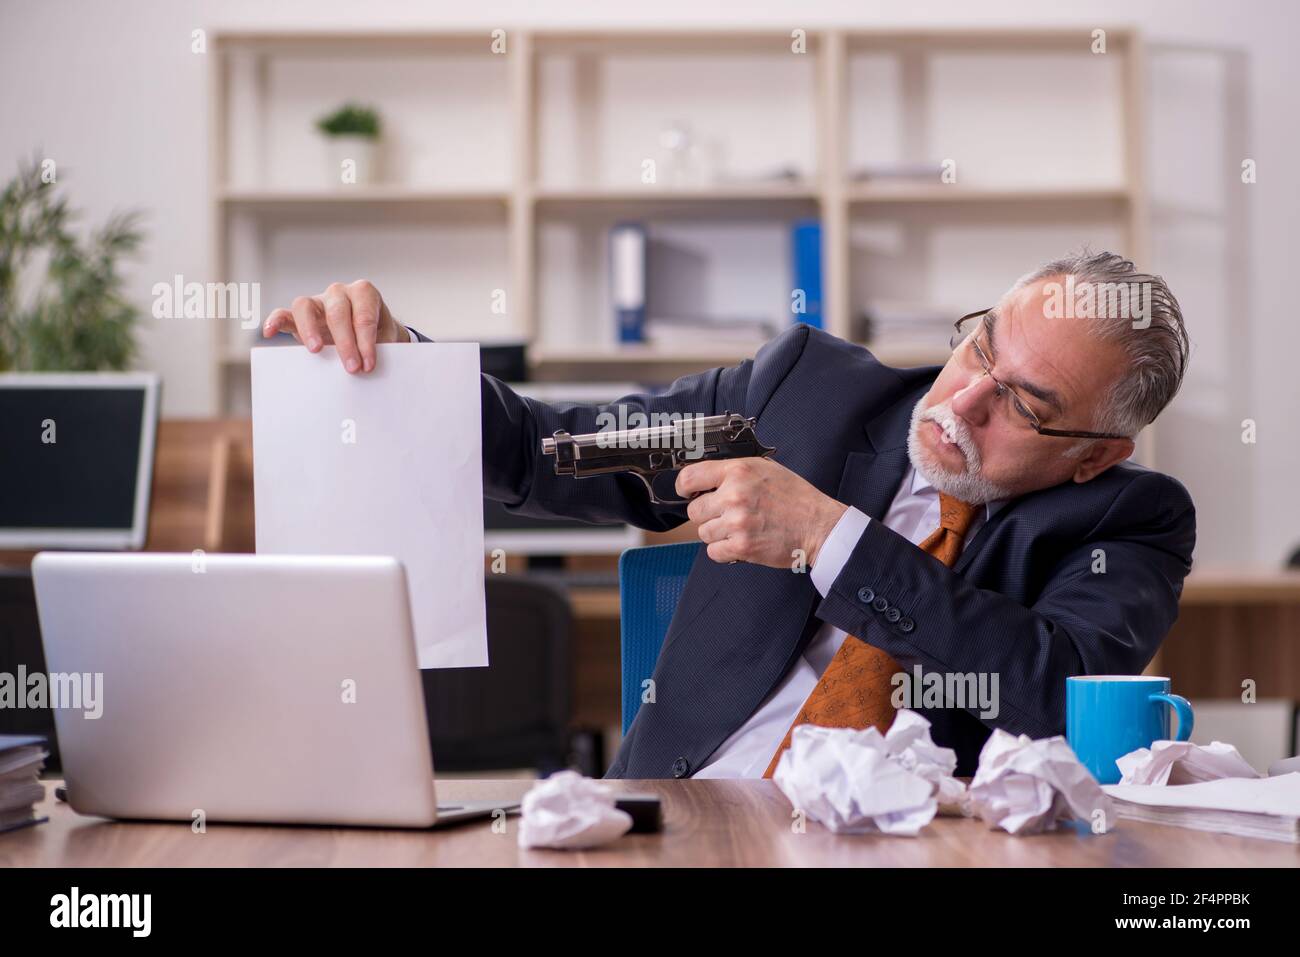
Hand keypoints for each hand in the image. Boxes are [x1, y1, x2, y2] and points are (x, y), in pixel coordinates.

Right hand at [262, 279, 409, 373]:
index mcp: (364, 294)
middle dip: (345, 342)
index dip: (366, 342)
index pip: (363, 316)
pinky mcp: (299, 316)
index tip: (369, 364)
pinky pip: (283, 314)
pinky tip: (269, 333)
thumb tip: (374, 372)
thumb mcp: (388, 341)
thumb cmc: (381, 337)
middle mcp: (339, 293)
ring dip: (309, 329)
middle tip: (352, 368)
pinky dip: (275, 320)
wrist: (374, 335)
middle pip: (337, 312)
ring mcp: (318, 303)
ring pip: (305, 306)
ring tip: (316, 351)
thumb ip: (383, 351)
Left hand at [677, 457, 847, 568]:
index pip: (690, 477)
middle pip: (695, 510)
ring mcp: (736, 522)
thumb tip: (708, 477)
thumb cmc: (797, 498)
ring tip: (740, 528)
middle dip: (708, 514)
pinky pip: (714, 552)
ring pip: (703, 533)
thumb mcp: (766, 469)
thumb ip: (736, 471)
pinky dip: (724, 551)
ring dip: (717, 534)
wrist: (819, 526)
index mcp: (738, 471)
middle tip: (727, 515)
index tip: (687, 492)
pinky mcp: (741, 546)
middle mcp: (734, 495)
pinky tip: (741, 542)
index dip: (685, 487)